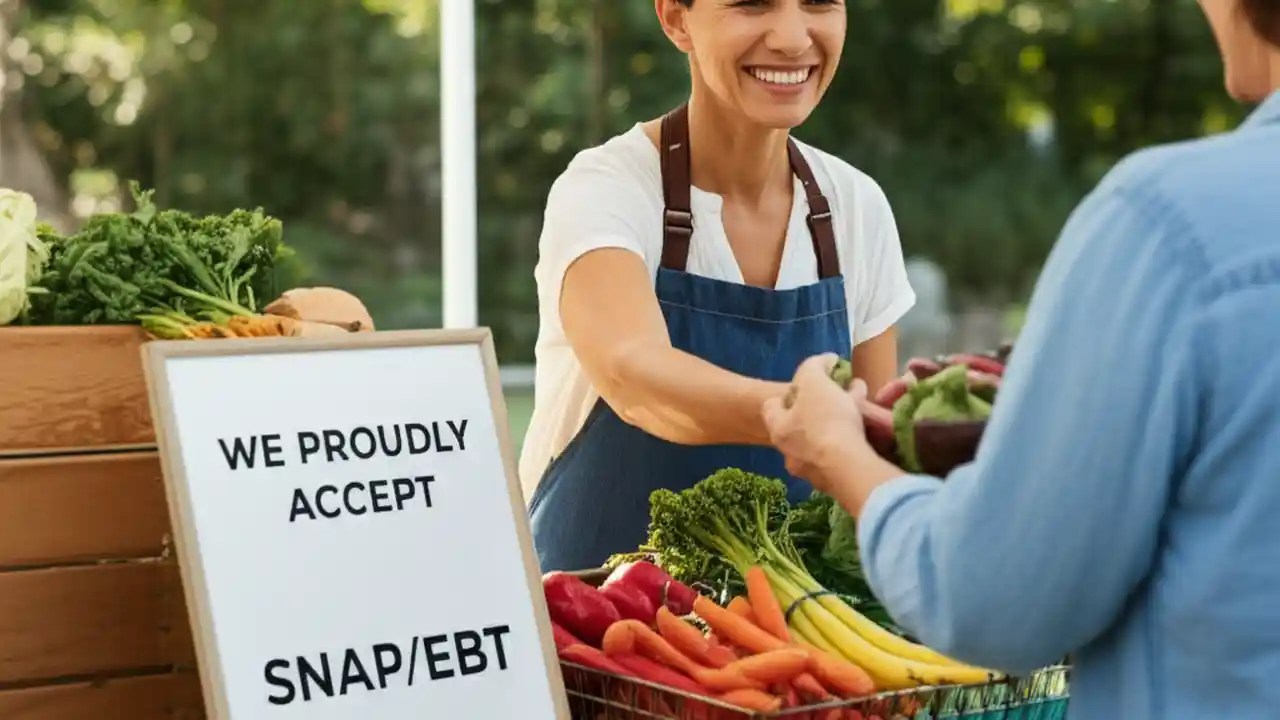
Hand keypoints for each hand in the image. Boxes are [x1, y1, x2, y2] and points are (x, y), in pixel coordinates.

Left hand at [761, 353, 868, 493]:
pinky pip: (840, 455)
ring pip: (823, 439)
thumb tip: (824, 360)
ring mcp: (811, 471)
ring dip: (839, 422)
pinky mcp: (834, 483)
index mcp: (778, 428)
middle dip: (821, 405)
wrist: (850, 469)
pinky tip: (869, 431)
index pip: (772, 406)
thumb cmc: (826, 421)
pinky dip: (850, 441)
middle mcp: (789, 453)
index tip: (811, 383)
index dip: (790, 391)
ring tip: (862, 408)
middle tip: (842, 393)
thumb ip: (814, 367)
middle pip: (801, 423)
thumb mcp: (815, 382)